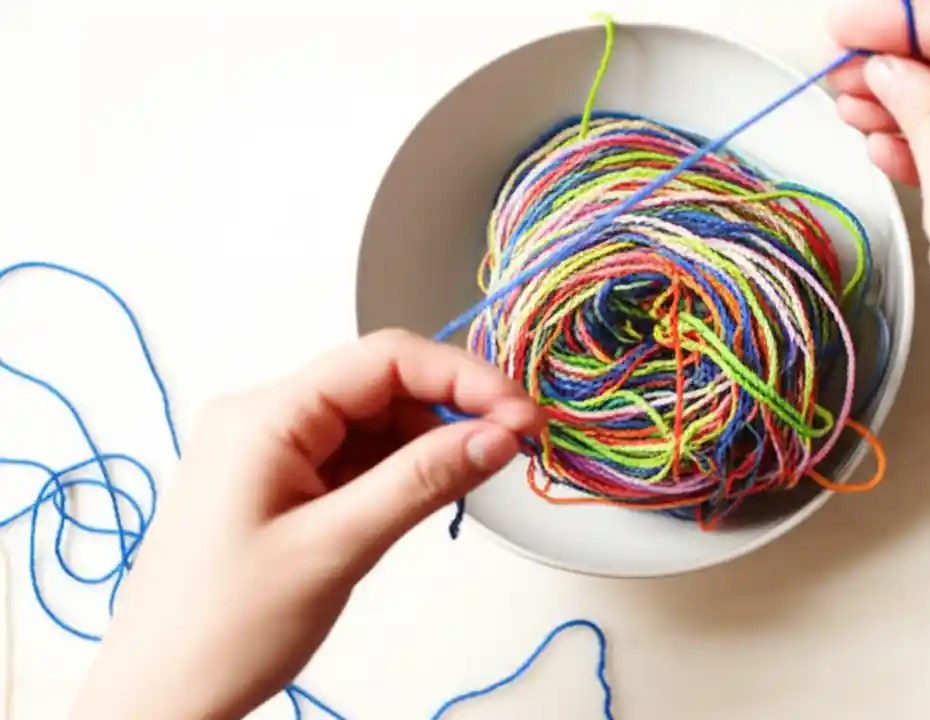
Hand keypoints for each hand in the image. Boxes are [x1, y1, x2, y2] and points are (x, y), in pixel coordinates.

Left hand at [73, 329, 543, 719]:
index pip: (383, 360)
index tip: (522, 415)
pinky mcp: (281, 484)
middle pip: (381, 384)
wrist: (160, 697)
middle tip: (515, 445)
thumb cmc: (224, 629)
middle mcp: (265, 418)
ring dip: (431, 440)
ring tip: (477, 476)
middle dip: (453, 407)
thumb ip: (422, 481)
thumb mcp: (337, 547)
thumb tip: (498, 435)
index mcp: (265, 415)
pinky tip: (434, 490)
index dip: (462, 378)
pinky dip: (402, 469)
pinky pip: (357, 456)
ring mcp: (272, 451)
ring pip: (374, 421)